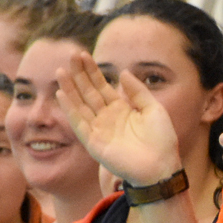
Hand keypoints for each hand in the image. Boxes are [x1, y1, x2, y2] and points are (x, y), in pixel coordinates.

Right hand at [53, 50, 181, 187]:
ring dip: (70, 88)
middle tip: (71, 55)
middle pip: (89, 92)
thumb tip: (123, 72)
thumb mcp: (153, 109)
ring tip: (61, 71)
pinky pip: (79, 123)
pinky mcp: (94, 142)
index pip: (102, 86)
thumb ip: (137, 91)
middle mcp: (107, 118)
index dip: (93, 71)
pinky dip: (70, 109)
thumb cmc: (161, 140)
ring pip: (80, 105)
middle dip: (79, 74)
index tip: (83, 55)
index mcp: (121, 109)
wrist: (160, 167)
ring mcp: (99, 130)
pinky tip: (62, 94)